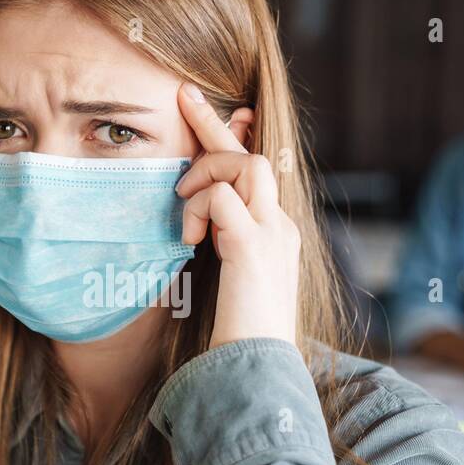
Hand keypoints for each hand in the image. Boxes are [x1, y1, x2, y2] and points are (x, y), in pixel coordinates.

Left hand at [175, 82, 298, 348]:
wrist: (259, 369)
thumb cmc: (240, 336)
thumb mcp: (231, 283)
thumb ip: (223, 250)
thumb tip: (201, 228)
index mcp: (276, 235)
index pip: (261, 173)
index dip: (241, 140)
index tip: (231, 115)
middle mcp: (281, 227)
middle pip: (255, 157)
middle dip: (215, 125)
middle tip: (184, 95)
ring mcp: (272, 234)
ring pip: (244, 165)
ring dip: (204, 175)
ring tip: (182, 208)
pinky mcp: (252, 247)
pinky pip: (222, 197)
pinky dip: (198, 208)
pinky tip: (189, 238)